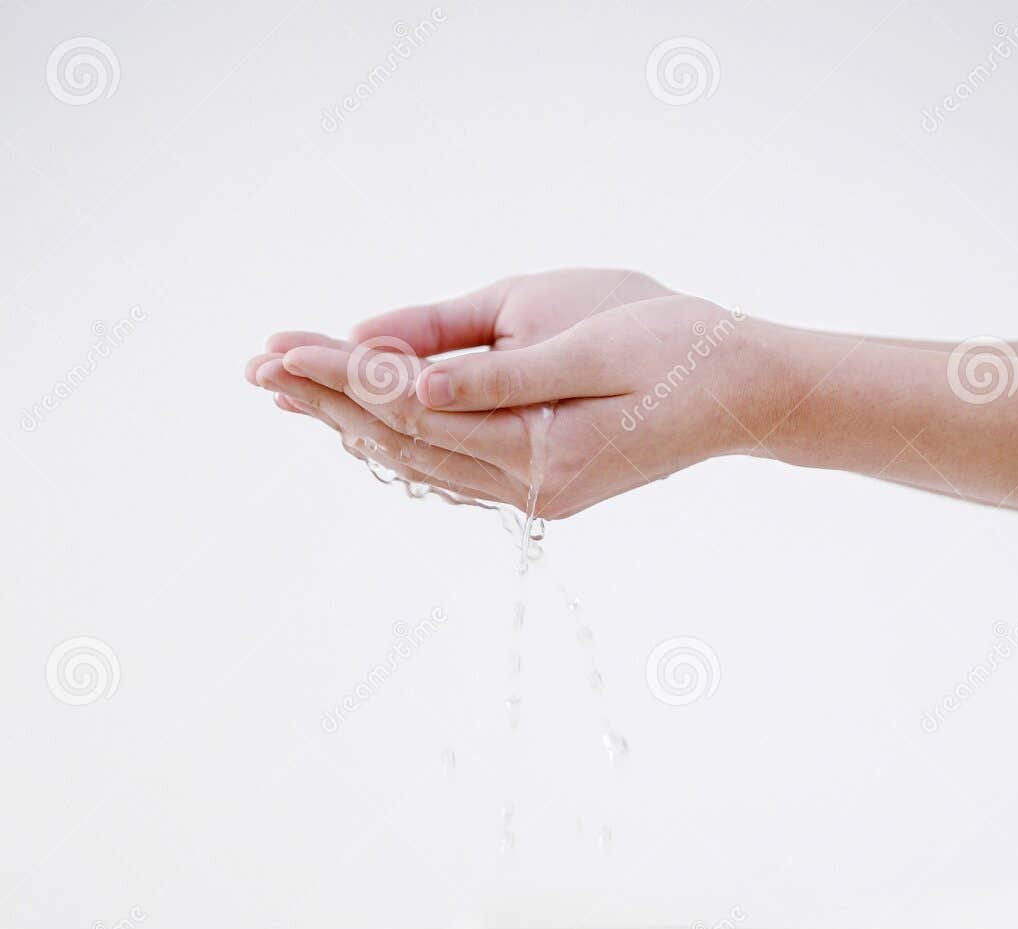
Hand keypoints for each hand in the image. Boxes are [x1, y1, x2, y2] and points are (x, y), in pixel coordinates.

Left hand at [246, 270, 767, 516]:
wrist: (745, 390)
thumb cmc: (673, 345)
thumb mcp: (580, 334)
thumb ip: (487, 364)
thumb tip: (402, 376)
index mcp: (536, 451)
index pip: (412, 411)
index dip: (343, 377)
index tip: (282, 349)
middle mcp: (527, 487)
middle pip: (403, 445)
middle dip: (330, 402)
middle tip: (260, 367)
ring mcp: (534, 493)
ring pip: (422, 460)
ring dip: (354, 424)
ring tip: (291, 390)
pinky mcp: (543, 481)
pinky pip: (451, 464)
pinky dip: (400, 438)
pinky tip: (365, 420)